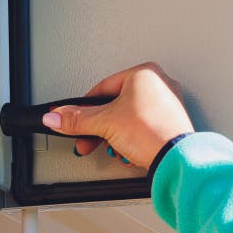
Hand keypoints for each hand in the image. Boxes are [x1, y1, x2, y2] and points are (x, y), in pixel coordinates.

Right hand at [42, 62, 193, 168]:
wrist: (175, 158)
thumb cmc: (152, 132)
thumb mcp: (104, 123)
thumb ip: (76, 120)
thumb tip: (56, 116)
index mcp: (143, 74)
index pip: (100, 89)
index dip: (83, 109)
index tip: (71, 120)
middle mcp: (158, 84)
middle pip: (113, 107)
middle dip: (98, 129)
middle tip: (88, 141)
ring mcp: (166, 104)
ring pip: (125, 119)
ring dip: (113, 137)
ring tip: (114, 147)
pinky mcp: (169, 122)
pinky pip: (140, 128)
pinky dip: (130, 140)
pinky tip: (128, 150)